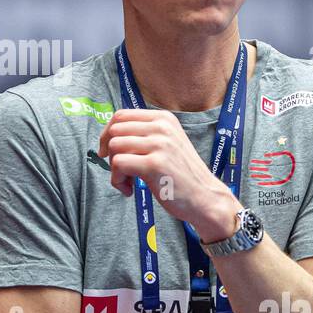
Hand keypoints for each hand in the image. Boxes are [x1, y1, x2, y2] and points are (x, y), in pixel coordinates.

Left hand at [97, 108, 235, 239]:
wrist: (205, 197)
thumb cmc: (181, 174)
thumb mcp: (168, 143)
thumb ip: (145, 134)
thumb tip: (110, 133)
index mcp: (163, 119)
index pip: (121, 115)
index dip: (107, 133)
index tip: (108, 151)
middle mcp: (162, 127)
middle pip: (115, 130)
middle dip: (109, 152)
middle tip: (121, 171)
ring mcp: (159, 144)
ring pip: (115, 146)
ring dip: (114, 169)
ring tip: (128, 182)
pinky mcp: (154, 164)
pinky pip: (118, 164)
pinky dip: (117, 180)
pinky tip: (130, 190)